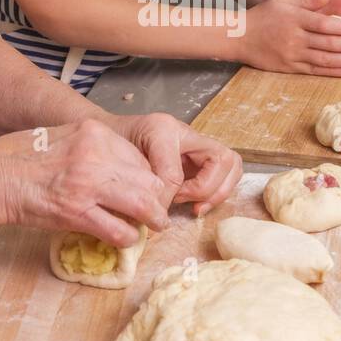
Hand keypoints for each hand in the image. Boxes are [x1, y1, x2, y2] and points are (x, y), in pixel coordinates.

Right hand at [0, 119, 171, 247]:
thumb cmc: (22, 156)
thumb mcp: (65, 136)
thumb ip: (95, 147)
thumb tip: (122, 167)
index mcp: (94, 133)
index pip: (140, 157)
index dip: (149, 176)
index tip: (149, 188)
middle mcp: (96, 155)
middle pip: (148, 180)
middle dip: (157, 198)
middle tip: (157, 210)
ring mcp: (88, 184)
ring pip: (142, 205)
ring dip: (153, 219)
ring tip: (155, 226)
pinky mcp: (77, 213)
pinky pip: (118, 230)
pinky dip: (127, 237)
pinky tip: (125, 238)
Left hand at [104, 112, 242, 216]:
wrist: (109, 131)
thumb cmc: (112, 143)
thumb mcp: (119, 159)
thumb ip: (140, 181)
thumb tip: (160, 210)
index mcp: (164, 130)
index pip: (175, 172)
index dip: (168, 196)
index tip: (157, 209)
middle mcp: (187, 134)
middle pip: (224, 160)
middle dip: (208, 189)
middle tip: (186, 202)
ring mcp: (197, 145)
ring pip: (231, 166)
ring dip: (217, 191)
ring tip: (195, 207)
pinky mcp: (200, 158)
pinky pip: (224, 174)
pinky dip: (216, 192)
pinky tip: (196, 205)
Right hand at [235, 0, 340, 76]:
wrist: (240, 36)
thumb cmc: (265, 15)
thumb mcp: (286, 0)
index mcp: (296, 18)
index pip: (325, 24)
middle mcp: (295, 38)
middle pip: (329, 43)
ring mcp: (292, 54)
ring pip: (325, 59)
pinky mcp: (290, 67)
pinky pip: (314, 70)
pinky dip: (331, 72)